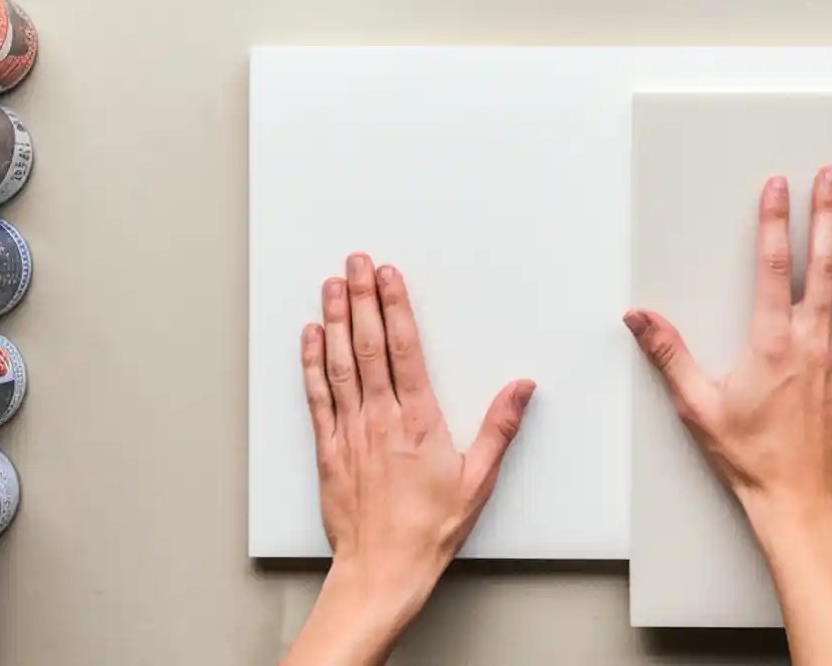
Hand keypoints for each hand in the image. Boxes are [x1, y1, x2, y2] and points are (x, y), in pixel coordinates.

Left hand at [284, 253, 534, 665]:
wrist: (383, 569)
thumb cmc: (429, 530)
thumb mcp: (478, 480)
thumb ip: (499, 428)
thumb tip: (521, 388)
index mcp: (419, 421)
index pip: (404, 349)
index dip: (395, 306)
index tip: (389, 275)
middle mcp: (381, 418)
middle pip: (368, 345)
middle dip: (362, 298)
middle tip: (356, 262)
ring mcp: (350, 431)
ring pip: (339, 362)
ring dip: (335, 319)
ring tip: (332, 285)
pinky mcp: (328, 448)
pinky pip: (317, 396)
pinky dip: (311, 362)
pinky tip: (310, 336)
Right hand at [624, 166, 831, 664]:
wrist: (798, 499)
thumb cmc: (750, 456)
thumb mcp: (696, 404)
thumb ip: (668, 354)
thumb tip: (639, 317)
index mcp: (773, 342)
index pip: (774, 267)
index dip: (775, 222)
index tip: (776, 189)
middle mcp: (814, 341)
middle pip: (824, 263)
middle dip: (826, 215)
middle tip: (829, 177)